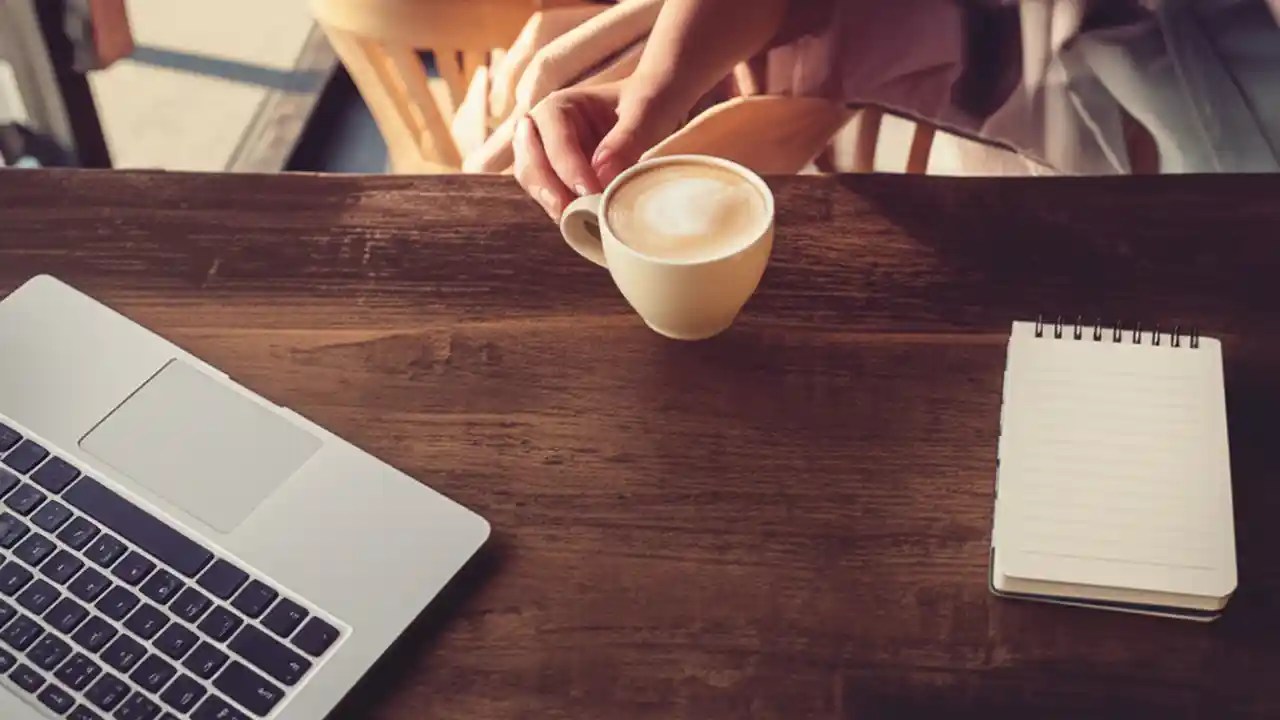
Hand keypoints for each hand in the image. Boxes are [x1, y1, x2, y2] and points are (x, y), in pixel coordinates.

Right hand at [514, 79, 689, 218]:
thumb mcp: (644, 110)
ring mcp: (546, 156)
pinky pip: (550, 197)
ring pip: (534, 184)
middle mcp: (542, 131)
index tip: (590, 191)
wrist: (653, 107)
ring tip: (578, 223)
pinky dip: (563, 211)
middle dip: (549, 191)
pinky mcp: (556, 178)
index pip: (554, 138)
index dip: (569, 167)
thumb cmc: (646, 100)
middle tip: (573, 215)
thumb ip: (626, 138)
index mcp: (557, 106)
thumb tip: (602, 174)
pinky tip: (582, 223)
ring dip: (552, 204)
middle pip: (530, 163)